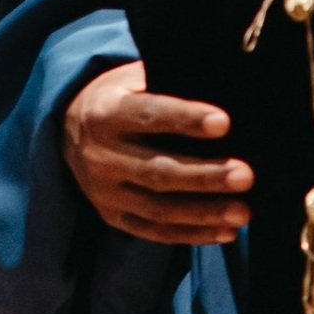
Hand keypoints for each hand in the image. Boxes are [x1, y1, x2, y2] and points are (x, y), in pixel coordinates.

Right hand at [62, 60, 253, 245]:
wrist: (68, 128)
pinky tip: (226, 232)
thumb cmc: (122, 97)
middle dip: (204, 175)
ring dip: (203, 212)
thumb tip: (226, 93)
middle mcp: (100, 155)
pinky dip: (192, 234)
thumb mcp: (133, 79)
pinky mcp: (112, 216)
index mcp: (106, 112)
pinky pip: (154, 232)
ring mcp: (104, 191)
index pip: (149, 114)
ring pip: (157, 208)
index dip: (185, 119)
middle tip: (245, 175)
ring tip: (243, 212)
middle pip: (156, 170)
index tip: (224, 123)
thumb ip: (169, 84)